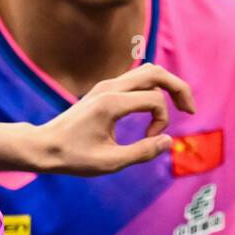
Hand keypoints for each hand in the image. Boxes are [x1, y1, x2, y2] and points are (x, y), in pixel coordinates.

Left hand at [35, 64, 196, 175]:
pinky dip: (153, 88)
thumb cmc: (73, 157)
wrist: (43, 146)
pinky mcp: (104, 89)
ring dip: (167, 86)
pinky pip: (136, 78)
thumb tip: (169, 142)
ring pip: (147, 71)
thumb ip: (142, 152)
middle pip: (156, 72)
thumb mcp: (109, 162)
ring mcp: (106, 85)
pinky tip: (157, 107)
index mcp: (111, 103)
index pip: (154, 99)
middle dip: (179, 88)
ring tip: (180, 106)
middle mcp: (109, 88)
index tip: (149, 140)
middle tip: (190, 110)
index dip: (162, 121)